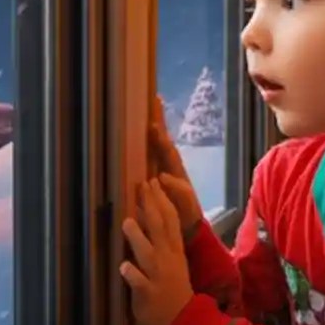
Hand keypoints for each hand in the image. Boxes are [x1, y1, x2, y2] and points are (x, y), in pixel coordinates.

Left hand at [120, 178, 194, 324]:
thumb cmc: (173, 292)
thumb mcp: (172, 264)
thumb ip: (161, 242)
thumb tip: (148, 217)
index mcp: (174, 252)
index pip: (171, 221)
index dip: (162, 200)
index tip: (153, 181)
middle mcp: (167, 260)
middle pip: (160, 229)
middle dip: (152, 207)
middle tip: (143, 186)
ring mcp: (158, 277)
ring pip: (147, 254)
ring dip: (138, 238)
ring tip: (127, 222)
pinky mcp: (147, 295)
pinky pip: (139, 283)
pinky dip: (131, 274)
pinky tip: (123, 267)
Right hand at [150, 97, 202, 239]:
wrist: (188, 226)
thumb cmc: (187, 214)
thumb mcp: (186, 204)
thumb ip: (178, 191)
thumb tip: (161, 176)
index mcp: (175, 171)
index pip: (167, 151)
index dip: (160, 139)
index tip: (154, 125)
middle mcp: (167, 166)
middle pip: (162, 139)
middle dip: (159, 119)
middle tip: (155, 99)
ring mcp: (160, 169)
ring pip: (154, 144)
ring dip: (152, 125)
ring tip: (146, 107)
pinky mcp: (152, 176)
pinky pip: (148, 155)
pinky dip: (144, 142)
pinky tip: (135, 133)